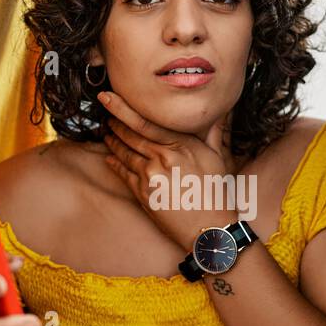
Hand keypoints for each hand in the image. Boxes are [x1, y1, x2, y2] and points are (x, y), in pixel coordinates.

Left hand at [97, 89, 238, 250]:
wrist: (209, 228)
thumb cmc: (216, 192)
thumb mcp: (217, 157)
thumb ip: (213, 131)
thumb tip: (220, 111)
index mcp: (181, 144)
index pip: (144, 122)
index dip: (121, 108)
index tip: (106, 97)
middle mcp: (162, 157)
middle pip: (130, 135)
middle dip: (115, 123)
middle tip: (105, 114)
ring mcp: (150, 176)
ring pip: (124, 153)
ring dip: (113, 142)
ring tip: (107, 134)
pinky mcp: (143, 194)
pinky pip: (123, 174)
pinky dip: (114, 164)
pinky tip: (109, 158)